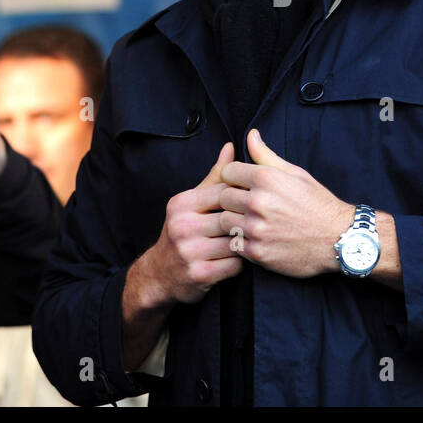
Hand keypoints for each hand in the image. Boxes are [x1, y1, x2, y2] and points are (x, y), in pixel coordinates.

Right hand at [135, 142, 244, 307]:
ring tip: (254, 241)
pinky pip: (234, 265)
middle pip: (231, 217)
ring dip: (247, 243)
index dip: (243, 198)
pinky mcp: (200, 274)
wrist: (159, 275)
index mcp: (182, 204)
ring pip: (235, 242)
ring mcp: (190, 252)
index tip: (256, 202)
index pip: (224, 192)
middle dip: (248, 221)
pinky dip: (242, 263)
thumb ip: (214, 177)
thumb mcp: (191, 203)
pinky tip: (242, 260)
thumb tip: (231, 147)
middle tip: (264, 223)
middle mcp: (183, 226)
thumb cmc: (182, 233)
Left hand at [217, 127, 353, 278]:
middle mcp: (259, 202)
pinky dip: (242, 242)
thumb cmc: (318, 205)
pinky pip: (234, 244)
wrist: (338, 239)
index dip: (234, 178)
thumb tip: (251, 135)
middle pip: (223, 197)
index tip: (242, 185)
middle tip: (247, 205)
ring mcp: (257, 228)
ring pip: (224, 221)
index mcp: (267, 178)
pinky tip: (256, 238)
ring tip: (251, 222)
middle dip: (232, 200)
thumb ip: (266, 155)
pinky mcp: (257, 252)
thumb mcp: (296, 174)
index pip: (227, 171)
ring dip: (234, 221)